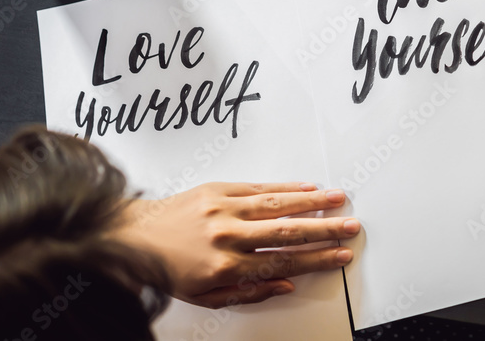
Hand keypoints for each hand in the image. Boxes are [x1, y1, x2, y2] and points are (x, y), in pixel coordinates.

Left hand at [112, 182, 358, 308]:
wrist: (133, 237)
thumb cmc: (169, 269)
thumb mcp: (206, 296)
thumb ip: (250, 292)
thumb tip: (286, 284)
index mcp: (226, 267)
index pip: (284, 263)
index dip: (317, 260)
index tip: (339, 255)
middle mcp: (227, 236)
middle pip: (288, 232)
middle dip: (325, 230)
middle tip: (351, 227)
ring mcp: (223, 209)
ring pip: (278, 204)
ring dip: (313, 202)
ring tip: (338, 199)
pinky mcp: (218, 189)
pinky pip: (259, 187)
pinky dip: (286, 187)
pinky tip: (307, 188)